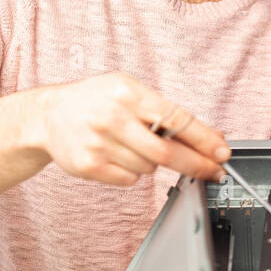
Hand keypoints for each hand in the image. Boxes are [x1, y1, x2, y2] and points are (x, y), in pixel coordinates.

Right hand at [32, 72, 230, 185]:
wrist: (48, 115)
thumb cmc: (97, 100)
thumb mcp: (129, 91)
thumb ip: (165, 112)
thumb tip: (208, 137)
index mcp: (127, 93)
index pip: (175, 119)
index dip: (203, 139)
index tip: (222, 152)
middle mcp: (112, 117)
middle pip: (166, 152)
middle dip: (196, 165)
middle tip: (215, 172)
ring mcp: (98, 144)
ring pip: (148, 168)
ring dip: (152, 162)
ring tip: (130, 144)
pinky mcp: (89, 166)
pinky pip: (130, 179)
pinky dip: (132, 171)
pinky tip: (116, 154)